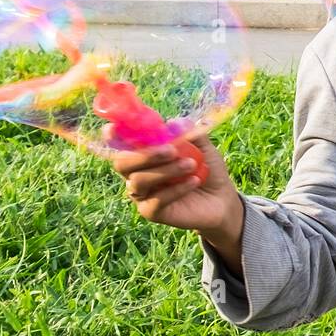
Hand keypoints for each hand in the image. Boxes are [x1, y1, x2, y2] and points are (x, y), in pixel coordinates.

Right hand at [111, 134, 244, 267]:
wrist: (221, 200)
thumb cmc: (207, 170)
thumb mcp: (204, 148)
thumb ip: (191, 134)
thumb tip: (175, 122)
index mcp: (143, 153)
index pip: (120, 143)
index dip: (113, 135)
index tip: (113, 128)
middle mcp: (136, 173)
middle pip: (122, 162)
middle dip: (145, 154)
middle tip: (172, 150)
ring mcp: (142, 194)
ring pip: (139, 180)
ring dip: (166, 170)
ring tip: (192, 165)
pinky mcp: (151, 212)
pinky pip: (155, 201)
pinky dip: (176, 189)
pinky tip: (194, 181)